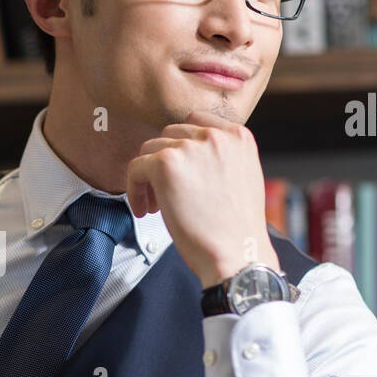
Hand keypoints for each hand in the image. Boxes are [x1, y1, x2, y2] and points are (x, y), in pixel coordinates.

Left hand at [125, 109, 279, 287]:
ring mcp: (190, 148)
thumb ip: (221, 156)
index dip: (182, 148)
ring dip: (149, 176)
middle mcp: (215, 136)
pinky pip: (136, 168)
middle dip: (165, 162)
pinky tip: (145, 210)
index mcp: (238, 136)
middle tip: (167, 193)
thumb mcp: (242, 176)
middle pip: (170, 135)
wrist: (237, 254)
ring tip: (157, 205)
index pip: (196, 123)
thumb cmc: (237, 228)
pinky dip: (134, 189)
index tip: (180, 172)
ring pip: (150, 149)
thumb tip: (186, 154)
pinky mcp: (166, 165)